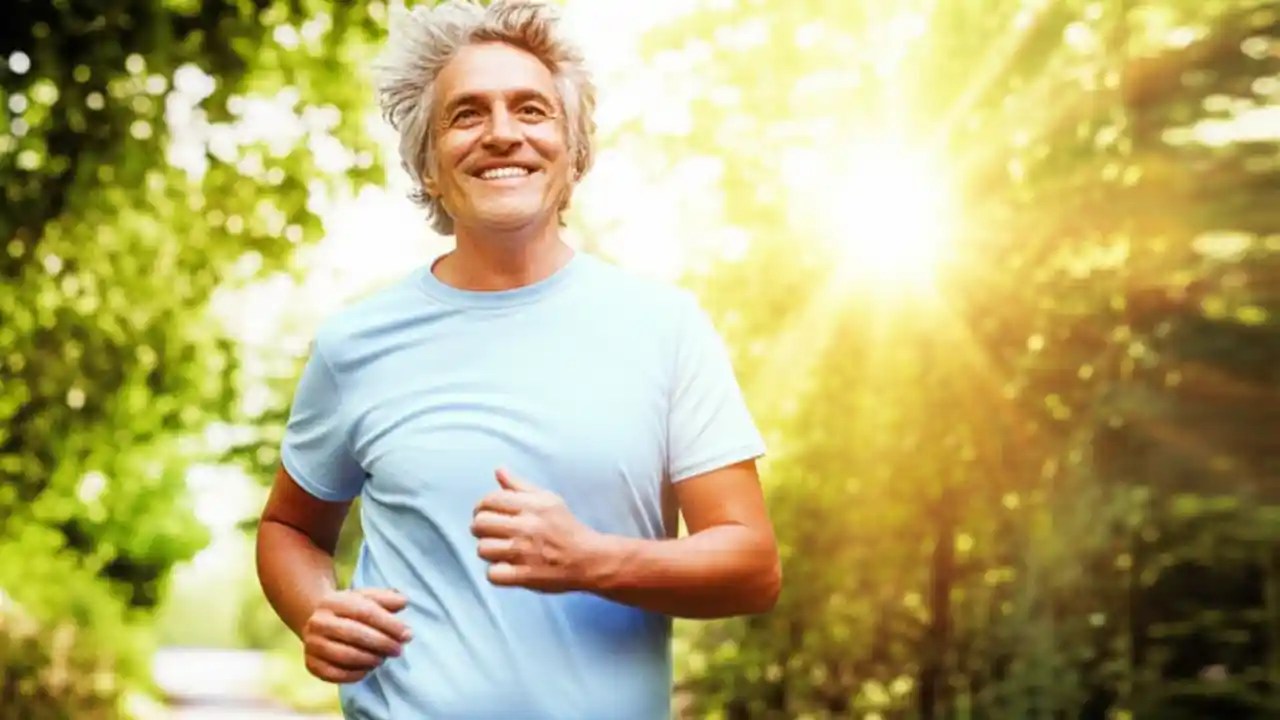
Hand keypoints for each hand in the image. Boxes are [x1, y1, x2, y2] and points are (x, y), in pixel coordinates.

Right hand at [301, 588, 412, 683]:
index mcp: (333, 601)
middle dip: (382, 643)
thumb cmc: (351, 611)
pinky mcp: (311, 665)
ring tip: (383, 658)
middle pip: (355, 634)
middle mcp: (318, 622)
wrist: (320, 624)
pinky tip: (368, 669)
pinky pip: (336, 674)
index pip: (365, 612)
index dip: (389, 624)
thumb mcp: (367, 598)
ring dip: (370, 659)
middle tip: (398, 650)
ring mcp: (312, 644)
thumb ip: (387, 598)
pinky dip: (356, 674)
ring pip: (345, 656)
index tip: (407, 634)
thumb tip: (403, 602)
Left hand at [471, 468, 598, 592]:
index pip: (489, 500)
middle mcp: (527, 527)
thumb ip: (520, 485)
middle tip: (491, 532)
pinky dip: (496, 572)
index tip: (488, 513)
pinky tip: (506, 567)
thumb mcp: (548, 500)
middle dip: (480, 528)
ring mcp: (525, 553)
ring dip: (488, 550)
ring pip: (483, 549)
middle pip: (479, 524)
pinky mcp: (525, 576)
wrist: (588, 559)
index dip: (482, 507)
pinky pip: (492, 574)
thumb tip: (498, 470)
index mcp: (532, 505)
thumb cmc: (566, 527)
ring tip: (500, 549)